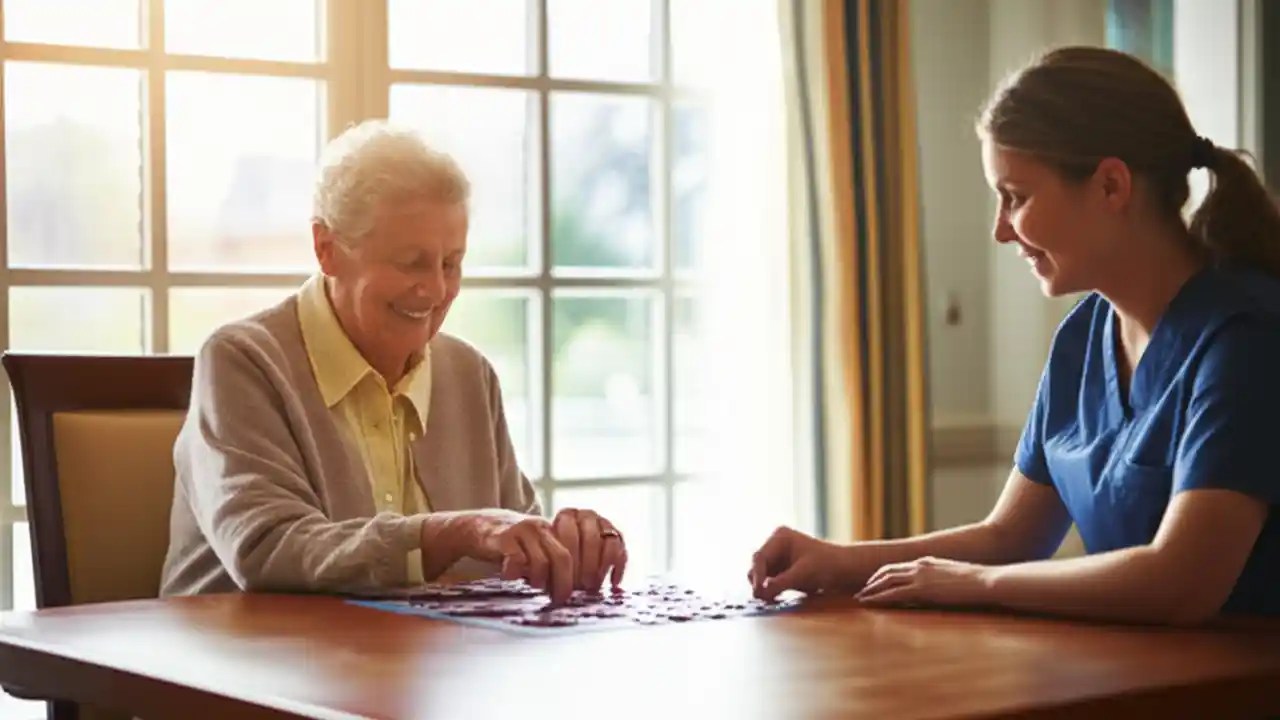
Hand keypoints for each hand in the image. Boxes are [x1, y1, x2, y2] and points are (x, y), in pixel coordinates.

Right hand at [464, 510, 576, 603]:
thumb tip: (574, 591)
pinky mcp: (503, 538)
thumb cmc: (515, 547)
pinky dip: (516, 573)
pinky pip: (516, 558)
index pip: (577, 551)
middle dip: (564, 583)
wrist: (481, 529)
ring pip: (542, 560)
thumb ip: (555, 564)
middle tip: (560, 600)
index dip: (581, 573)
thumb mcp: (538, 551)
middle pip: (563, 557)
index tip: (582, 591)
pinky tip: (512, 578)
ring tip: (535, 587)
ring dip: (541, 580)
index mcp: (555, 531)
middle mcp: (541, 528)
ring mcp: (522, 531)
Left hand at [551, 508, 627, 591]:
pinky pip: (621, 551)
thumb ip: (554, 563)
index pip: (570, 534)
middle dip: (586, 565)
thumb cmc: (557, 558)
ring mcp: (604, 524)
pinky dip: (618, 568)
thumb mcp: (550, 558)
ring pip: (609, 543)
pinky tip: (612, 581)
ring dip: (601, 567)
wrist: (569, 555)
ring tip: (593, 585)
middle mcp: (587, 516)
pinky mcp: (618, 537)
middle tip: (582, 585)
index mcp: (566, 517)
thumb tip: (557, 583)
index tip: (566, 577)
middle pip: (591, 539)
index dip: (569, 558)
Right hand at [748, 526, 851, 600]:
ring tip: (773, 600)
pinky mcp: (783, 572)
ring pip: (761, 577)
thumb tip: (759, 593)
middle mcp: (776, 545)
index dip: (757, 576)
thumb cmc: (829, 565)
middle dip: (760, 582)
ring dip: (765, 589)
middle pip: (757, 567)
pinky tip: (778, 598)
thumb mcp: (803, 574)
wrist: (848, 570)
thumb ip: (780, 583)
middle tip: (765, 600)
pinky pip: (770, 583)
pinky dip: (771, 591)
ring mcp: (779, 558)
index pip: (760, 557)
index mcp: (780, 537)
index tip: (758, 593)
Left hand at [855, 556, 991, 607]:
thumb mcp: (954, 576)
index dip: (884, 574)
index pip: (899, 566)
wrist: (985, 581)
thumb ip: (941, 578)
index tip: (874, 582)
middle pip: (887, 571)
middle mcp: (919, 565)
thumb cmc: (976, 582)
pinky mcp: (921, 589)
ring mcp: (919, 576)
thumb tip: (937, 587)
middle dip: (872, 581)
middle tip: (862, 591)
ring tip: (860, 598)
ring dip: (871, 590)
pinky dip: (878, 598)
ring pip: (886, 581)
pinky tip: (869, 603)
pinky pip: (893, 593)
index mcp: (927, 561)